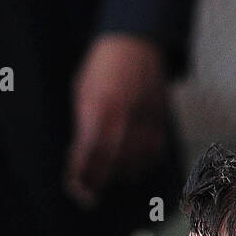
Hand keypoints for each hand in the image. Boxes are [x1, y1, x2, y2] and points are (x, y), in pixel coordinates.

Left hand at [65, 34, 167, 209]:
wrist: (134, 41)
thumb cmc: (103, 66)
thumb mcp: (82, 93)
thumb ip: (83, 124)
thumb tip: (81, 155)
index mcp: (99, 111)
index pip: (87, 156)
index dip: (79, 177)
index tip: (75, 189)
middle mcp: (123, 118)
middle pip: (110, 165)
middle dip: (97, 183)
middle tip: (88, 195)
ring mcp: (144, 119)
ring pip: (134, 162)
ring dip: (119, 175)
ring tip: (109, 178)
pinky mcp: (159, 117)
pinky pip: (154, 151)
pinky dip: (143, 163)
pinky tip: (132, 166)